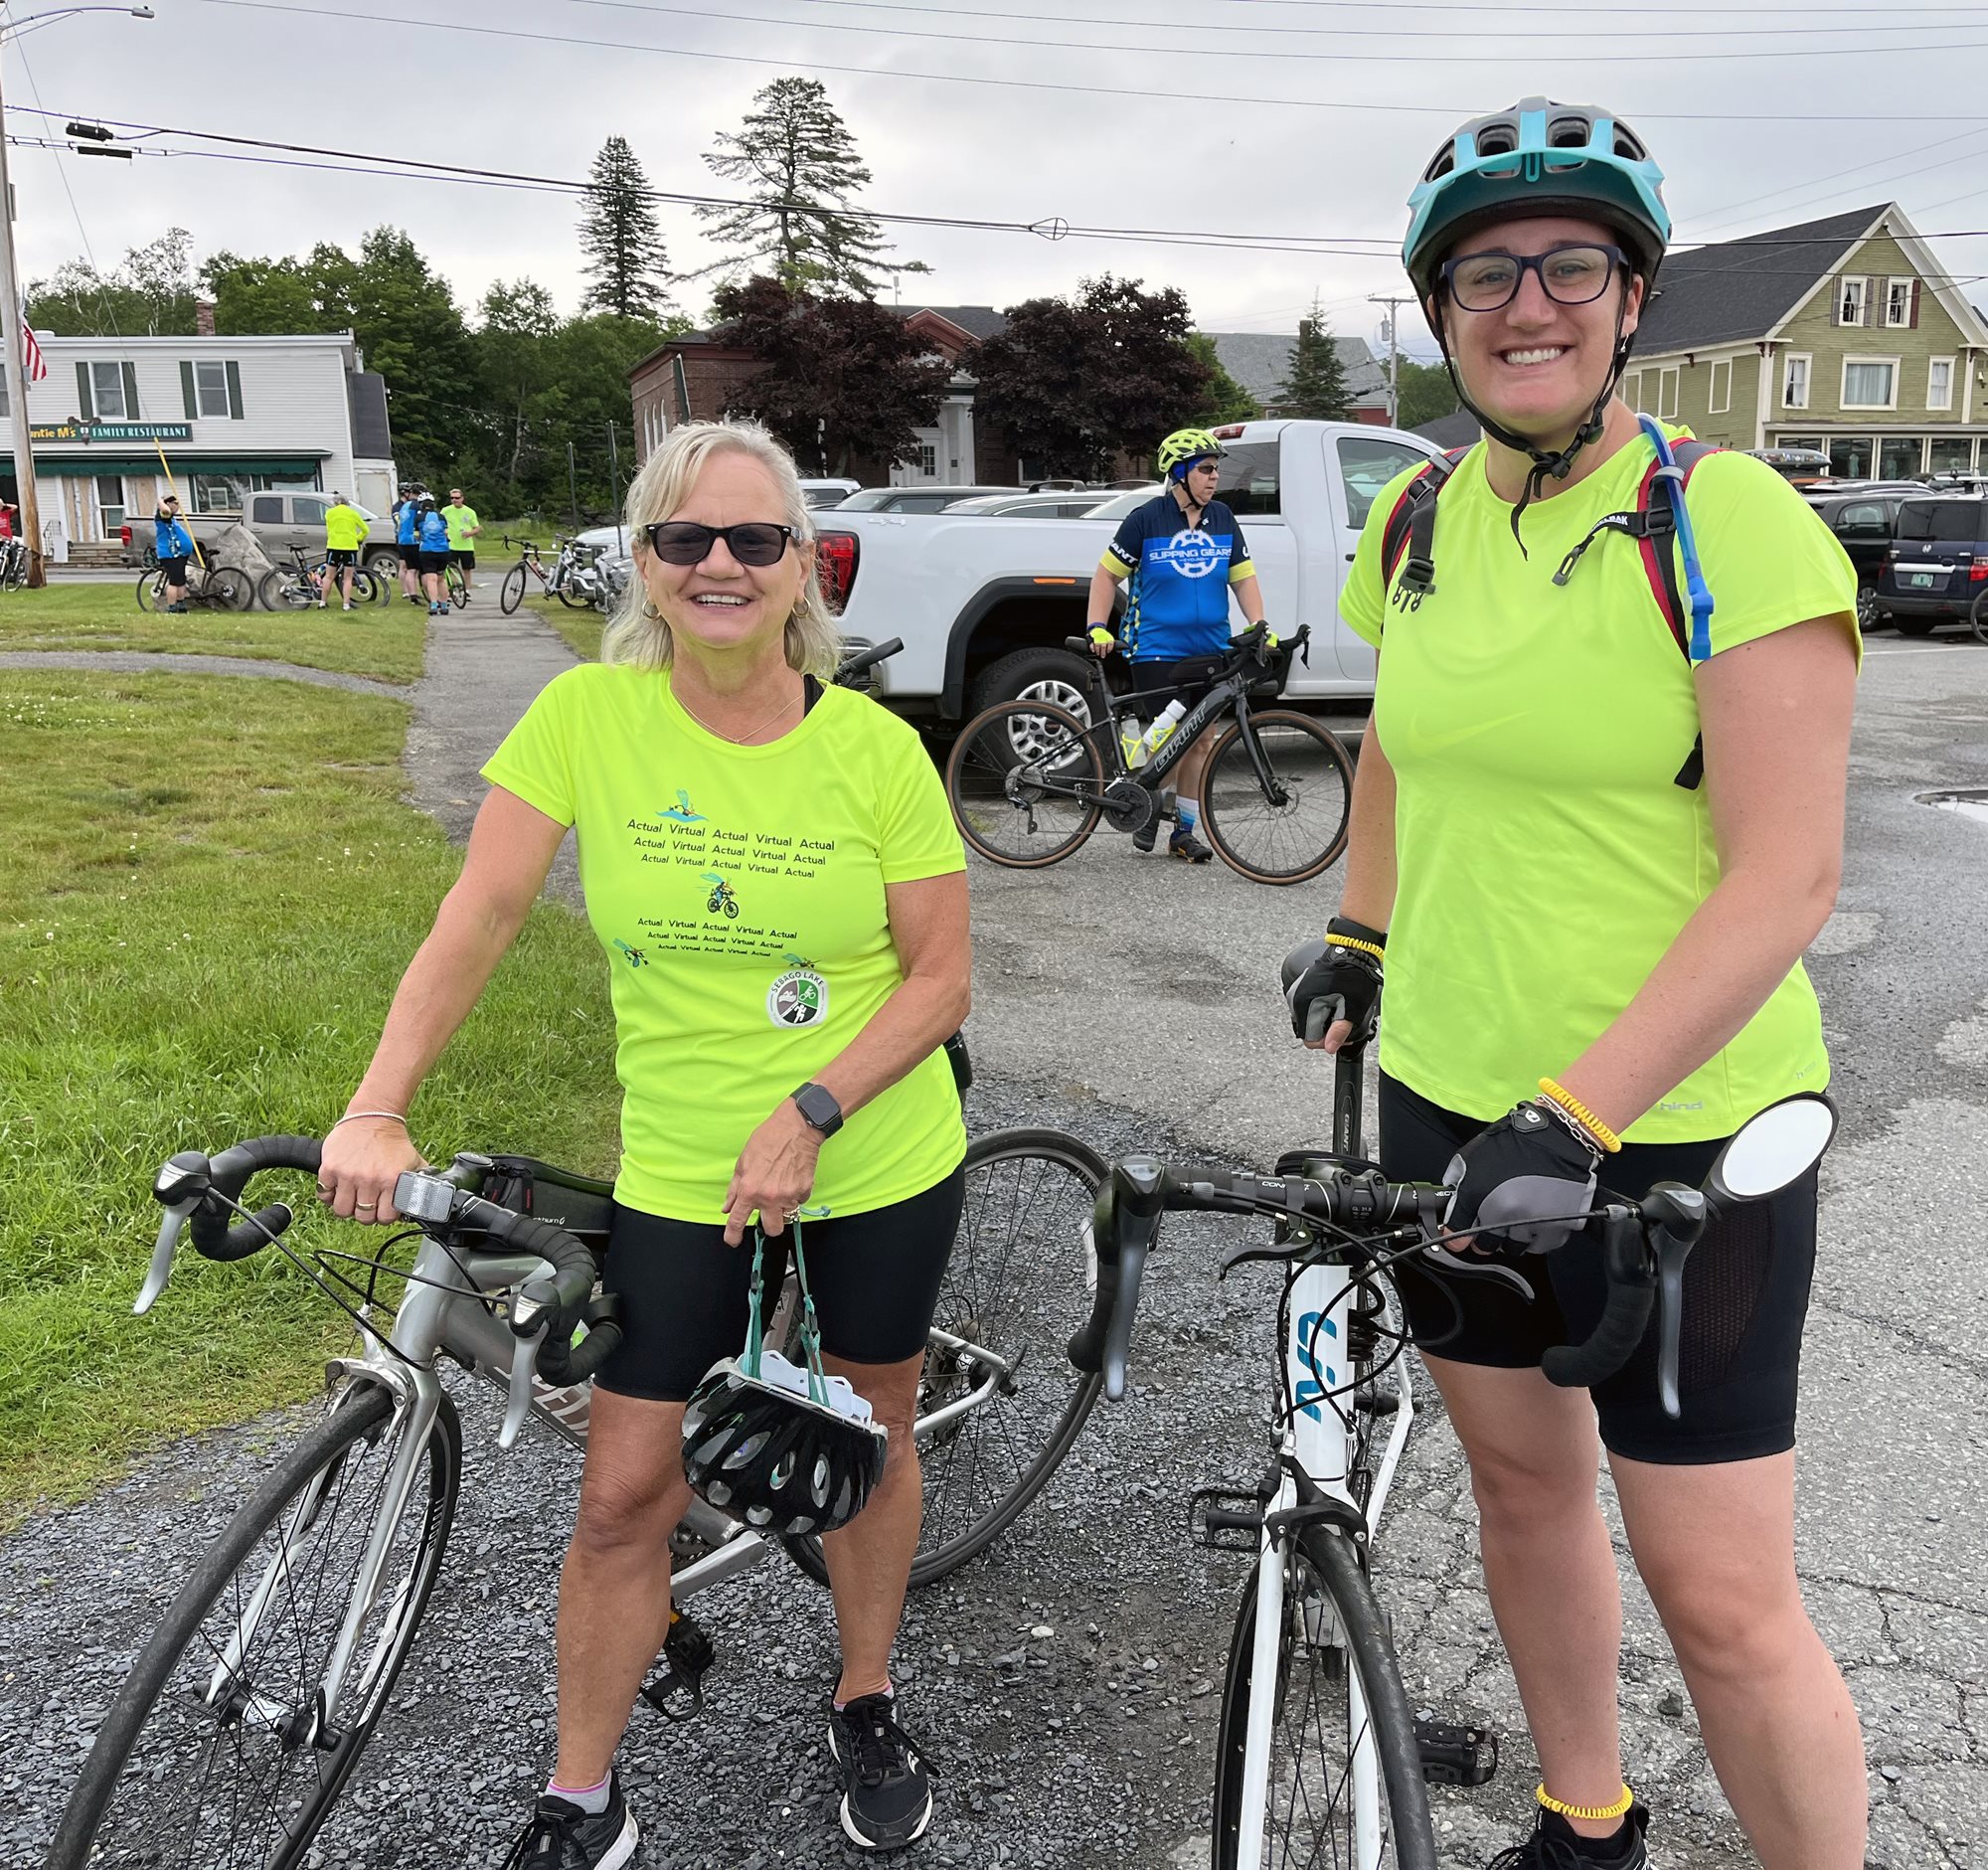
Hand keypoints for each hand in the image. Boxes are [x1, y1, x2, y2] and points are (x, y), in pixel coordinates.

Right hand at [318, 1117, 425, 1224]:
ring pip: (342, 1210)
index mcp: (391, 1180)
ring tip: (352, 1198)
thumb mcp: (413, 1161)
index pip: (386, 1217)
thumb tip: (425, 1201)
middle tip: (367, 1204)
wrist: (373, 1117)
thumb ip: (419, 1182)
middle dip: (366, 1214)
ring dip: (347, 1207)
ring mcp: (348, 1175)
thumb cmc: (393, 1141)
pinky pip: (324, 1195)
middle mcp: (369, 1179)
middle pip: (363, 1217)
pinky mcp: (330, 1168)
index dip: (384, 1216)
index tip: (382, 1210)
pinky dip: (329, 1195)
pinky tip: (338, 1188)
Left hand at [722, 1099, 824, 1246]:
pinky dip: (796, 1194)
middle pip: (772, 1229)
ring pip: (787, 1216)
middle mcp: (769, 1196)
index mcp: (750, 1190)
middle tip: (768, 1211)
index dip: (733, 1235)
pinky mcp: (805, 1189)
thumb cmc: (768, 1139)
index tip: (733, 1241)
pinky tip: (792, 1177)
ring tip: (782, 1187)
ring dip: (784, 1207)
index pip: (737, 1220)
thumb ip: (734, 1188)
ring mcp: (789, 1195)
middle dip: (769, 1224)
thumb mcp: (743, 1162)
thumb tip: (728, 1207)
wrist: (796, 1127)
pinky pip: (799, 1201)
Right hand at [1087, 627, 1116, 658]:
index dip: (1109, 648)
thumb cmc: (1104, 635)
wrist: (1097, 628)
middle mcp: (1103, 636)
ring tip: (1098, 654)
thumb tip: (1118, 650)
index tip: (1108, 652)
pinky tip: (1094, 651)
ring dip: (1098, 651)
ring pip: (1097, 644)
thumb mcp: (1109, 637)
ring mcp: (1097, 637)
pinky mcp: (1092, 638)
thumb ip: (1111, 644)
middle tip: (1103, 656)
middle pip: (1103, 645)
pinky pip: (1092, 643)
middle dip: (1103, 652)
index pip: (1110, 642)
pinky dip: (1092, 648)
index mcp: (1108, 636)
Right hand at [1283, 938, 1381, 1051]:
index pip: (1309, 1040)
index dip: (1327, 1041)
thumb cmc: (1353, 978)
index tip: (1342, 1034)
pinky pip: (1308, 1005)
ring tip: (1340, 1009)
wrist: (1351, 951)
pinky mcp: (1301, 985)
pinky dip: (1320, 1008)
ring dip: (1323, 1019)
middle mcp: (1296, 999)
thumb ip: (1339, 1031)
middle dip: (1326, 1030)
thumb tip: (1329, 1048)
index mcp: (1305, 1006)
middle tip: (1344, 1021)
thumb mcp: (1351, 1009)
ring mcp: (1297, 991)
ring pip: (1308, 1018)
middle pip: (1308, 1029)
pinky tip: (1333, 1000)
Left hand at [1441, 1101, 1599, 1253]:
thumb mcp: (1475, 1155)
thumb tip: (1452, 1203)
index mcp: (1480, 1194)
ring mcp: (1532, 1223)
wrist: (1563, 1136)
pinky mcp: (1557, 1228)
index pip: (1458, 1232)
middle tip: (1488, 1227)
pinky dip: (1534, 1239)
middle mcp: (1504, 1213)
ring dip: (1509, 1238)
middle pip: (1486, 1245)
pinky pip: (1538, 1247)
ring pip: (1512, 1247)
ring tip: (1514, 1220)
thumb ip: (1458, 1181)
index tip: (1458, 1239)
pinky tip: (1533, 1222)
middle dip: (1483, 1239)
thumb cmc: (1519, 1140)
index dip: (1456, 1237)